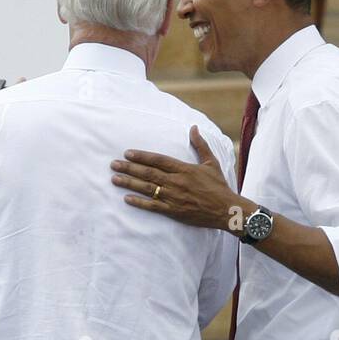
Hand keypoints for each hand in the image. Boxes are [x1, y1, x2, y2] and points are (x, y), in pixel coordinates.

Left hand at [111, 126, 241, 229]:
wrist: (225, 209)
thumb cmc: (218, 186)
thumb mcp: (211, 162)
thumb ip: (200, 145)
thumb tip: (193, 128)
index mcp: (184, 169)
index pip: (158, 160)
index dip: (142, 156)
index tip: (128, 153)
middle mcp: (176, 182)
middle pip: (148, 173)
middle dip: (129, 168)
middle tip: (113, 164)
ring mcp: (173, 197)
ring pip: (147, 188)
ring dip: (129, 183)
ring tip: (115, 178)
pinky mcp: (173, 211)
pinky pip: (152, 206)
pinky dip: (138, 202)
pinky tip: (126, 198)